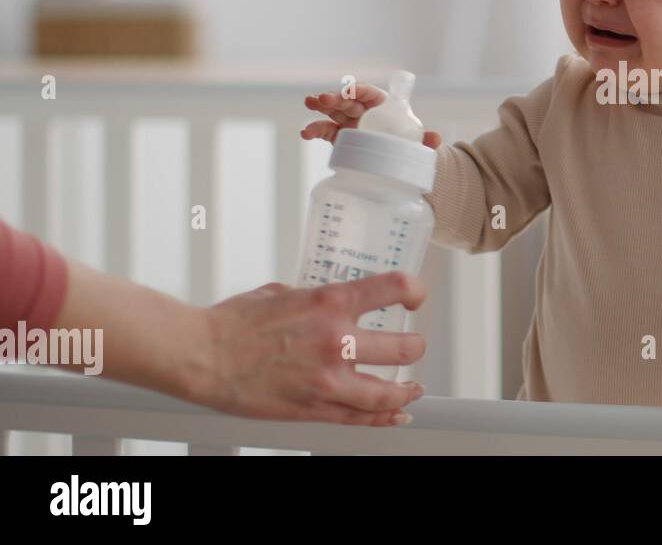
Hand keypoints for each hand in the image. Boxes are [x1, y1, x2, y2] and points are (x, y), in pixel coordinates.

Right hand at [190, 272, 429, 425]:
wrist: (201, 356)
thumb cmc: (233, 323)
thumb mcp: (283, 293)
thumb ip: (316, 299)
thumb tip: (330, 304)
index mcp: (330, 302)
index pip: (394, 288)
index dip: (415, 291)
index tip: (415, 298)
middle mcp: (336, 340)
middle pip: (405, 348)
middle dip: (415, 347)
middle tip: (414, 347)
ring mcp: (328, 379)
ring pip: (390, 392)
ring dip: (408, 390)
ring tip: (414, 388)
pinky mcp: (314, 409)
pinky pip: (361, 417)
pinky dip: (385, 417)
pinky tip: (398, 414)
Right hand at [302, 83, 441, 148]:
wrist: (398, 161)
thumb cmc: (407, 144)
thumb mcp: (418, 143)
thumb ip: (427, 140)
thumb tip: (437, 139)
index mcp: (380, 105)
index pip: (368, 92)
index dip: (358, 89)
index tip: (350, 90)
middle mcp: (362, 111)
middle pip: (346, 100)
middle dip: (334, 97)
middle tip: (322, 99)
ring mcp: (348, 123)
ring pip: (332, 111)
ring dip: (320, 108)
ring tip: (309, 104)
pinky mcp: (338, 137)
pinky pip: (325, 131)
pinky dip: (315, 130)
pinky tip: (305, 133)